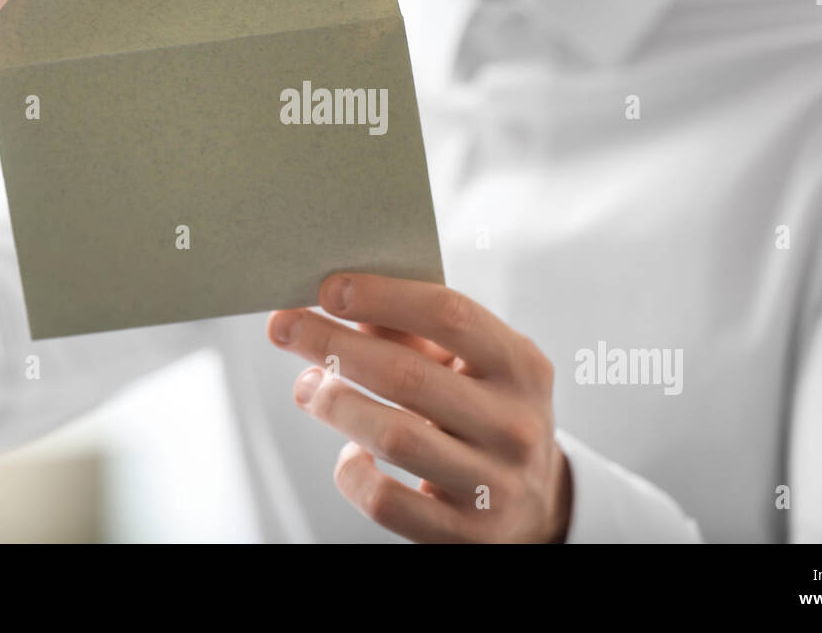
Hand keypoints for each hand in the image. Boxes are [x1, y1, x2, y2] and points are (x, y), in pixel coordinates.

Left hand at [267, 274, 571, 542]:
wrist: (536, 505)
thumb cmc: (486, 414)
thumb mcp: (472, 367)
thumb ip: (415, 330)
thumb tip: (340, 295)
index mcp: (520, 366)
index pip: (449, 314)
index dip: (383, 296)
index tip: (330, 288)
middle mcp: (514, 423)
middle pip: (406, 375)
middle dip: (332, 344)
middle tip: (285, 327)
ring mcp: (493, 483)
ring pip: (393, 436)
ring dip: (335, 404)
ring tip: (308, 387)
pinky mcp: (465, 534)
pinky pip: (385, 499)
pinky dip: (353, 472)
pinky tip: (351, 454)